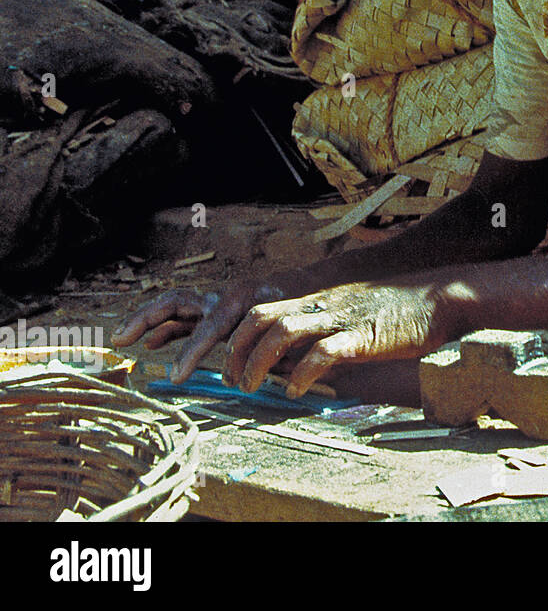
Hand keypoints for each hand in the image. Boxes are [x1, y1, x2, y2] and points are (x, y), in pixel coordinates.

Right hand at [111, 281, 292, 382]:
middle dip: (147, 318)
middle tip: (121, 337)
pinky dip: (165, 328)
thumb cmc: (297, 311)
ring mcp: (215, 301)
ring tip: (120, 338)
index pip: (209, 326)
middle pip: (177, 302)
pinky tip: (150, 344)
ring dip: (146, 320)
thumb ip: (275, 354)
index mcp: (241, 300)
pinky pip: (183, 318)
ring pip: (174, 306)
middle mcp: (222, 297)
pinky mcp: (214, 309)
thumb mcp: (291, 331)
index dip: (191, 352)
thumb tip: (262, 379)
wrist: (306, 288)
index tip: (176, 377)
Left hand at [224, 281, 451, 398]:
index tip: (231, 364)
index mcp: (320, 301)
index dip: (238, 337)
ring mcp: (341, 319)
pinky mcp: (362, 336)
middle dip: (237, 350)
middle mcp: (323, 306)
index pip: (263, 310)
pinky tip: (295, 390)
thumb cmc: (402, 313)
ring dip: (258, 362)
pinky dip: (301, 373)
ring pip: (282, 332)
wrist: (440, 299)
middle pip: (260, 317)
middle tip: (231, 379)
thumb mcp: (355, 317)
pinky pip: (322, 352)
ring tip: (252, 387)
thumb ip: (327, 333)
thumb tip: (298, 361)